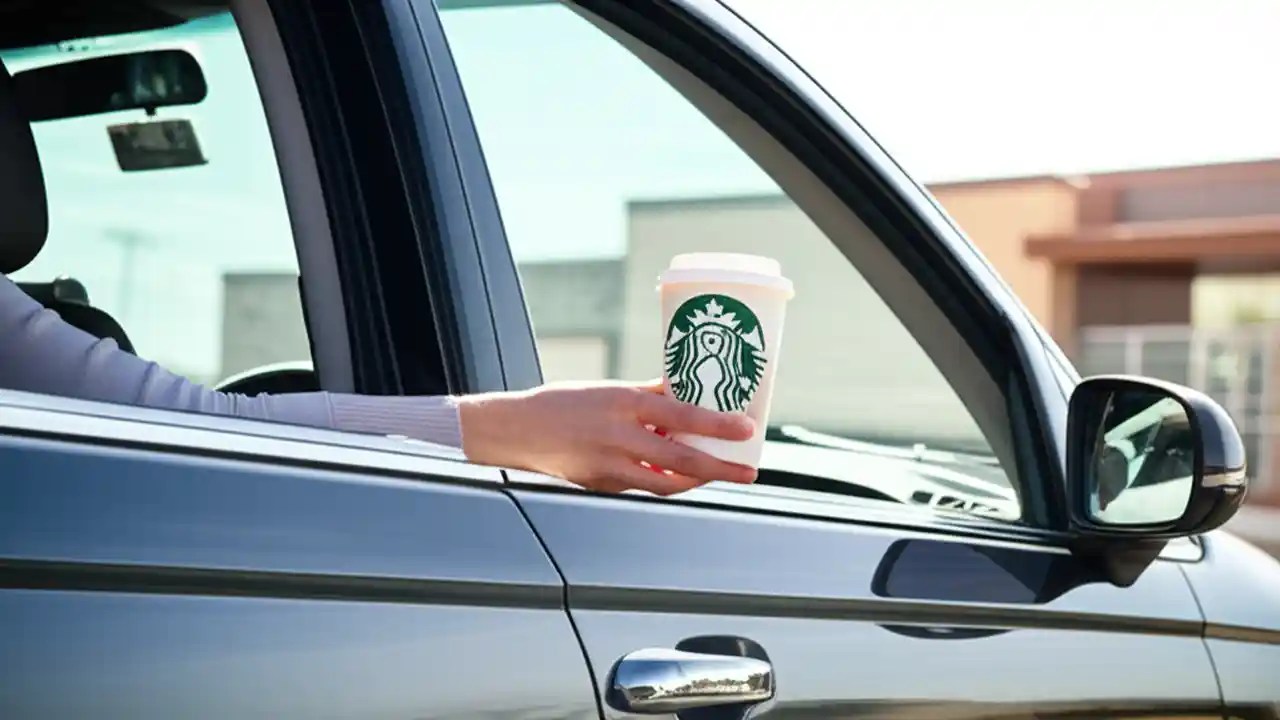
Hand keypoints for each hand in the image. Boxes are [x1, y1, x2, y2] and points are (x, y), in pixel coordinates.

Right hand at [457, 380, 756, 494]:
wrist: (516, 431)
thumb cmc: (561, 404)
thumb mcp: (608, 390)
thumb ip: (648, 393)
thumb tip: (686, 390)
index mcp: (623, 404)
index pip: (681, 414)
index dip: (717, 425)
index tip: (746, 429)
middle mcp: (619, 436)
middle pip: (681, 458)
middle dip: (720, 467)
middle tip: (748, 471)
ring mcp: (610, 467)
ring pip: (665, 483)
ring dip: (697, 480)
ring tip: (718, 474)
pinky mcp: (602, 486)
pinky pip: (642, 486)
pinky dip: (664, 482)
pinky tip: (679, 476)